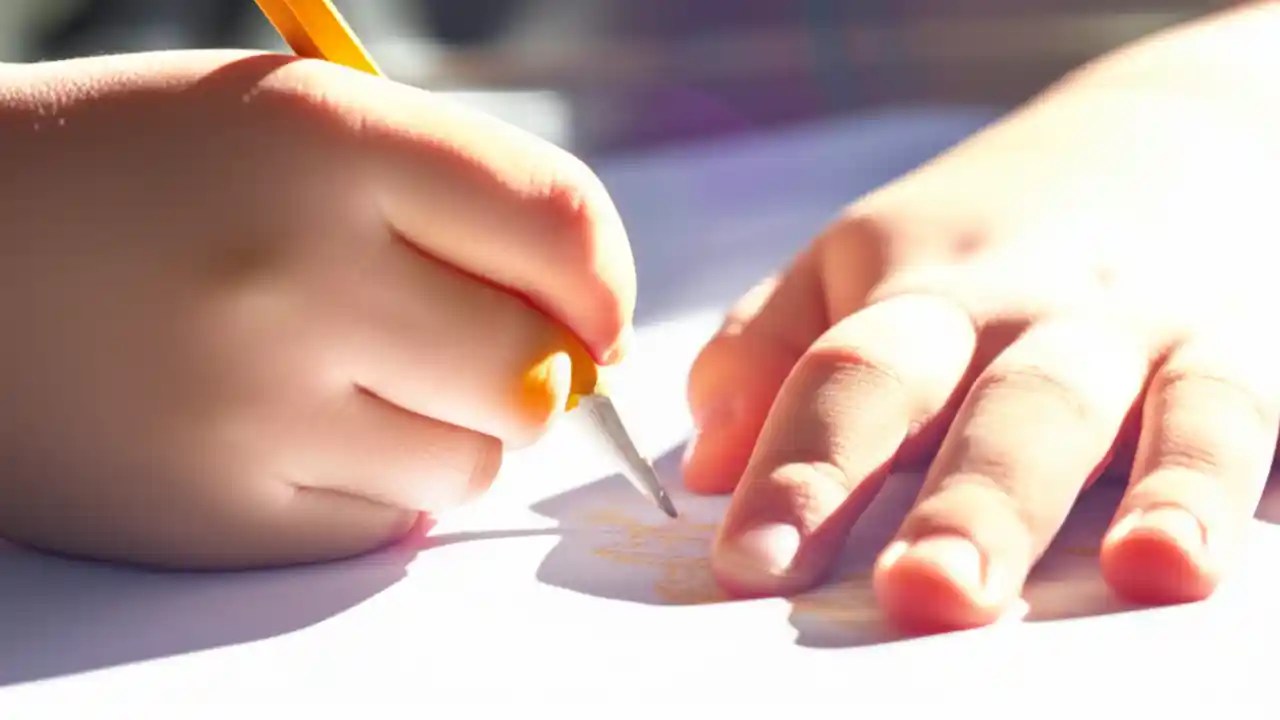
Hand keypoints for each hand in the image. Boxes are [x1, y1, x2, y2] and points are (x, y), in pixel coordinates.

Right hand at [0, 51, 633, 567]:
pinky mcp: (216, 513)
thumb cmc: (153, 173)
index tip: (590, 308)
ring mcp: (252, 408)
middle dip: (535, 367)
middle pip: (539, 374)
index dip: (604, 282)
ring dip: (456, 431)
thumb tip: (594, 339)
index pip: (565, 231)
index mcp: (328, 145)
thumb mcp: (301, 123)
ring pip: (474, 465)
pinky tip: (301, 429)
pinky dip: (378, 485)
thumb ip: (462, 205)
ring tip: (366, 380)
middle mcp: (296, 276)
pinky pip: (387, 525)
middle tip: (469, 342)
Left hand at [683, 5, 1279, 632]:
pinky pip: (1230, 419)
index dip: (798, 470)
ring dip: (1117, 492)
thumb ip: (771, 353)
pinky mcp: (1235, 353)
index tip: (751, 564)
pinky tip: (1188, 558)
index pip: (847, 377)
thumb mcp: (857, 264)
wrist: (1163, 136)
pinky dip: (1213, 486)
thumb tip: (704, 468)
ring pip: (1112, 412)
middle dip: (960, 499)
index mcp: (916, 295)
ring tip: (1116, 572)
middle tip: (923, 591)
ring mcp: (1133, 334)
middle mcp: (1023, 313)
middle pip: (988, 403)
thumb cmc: (980, 237)